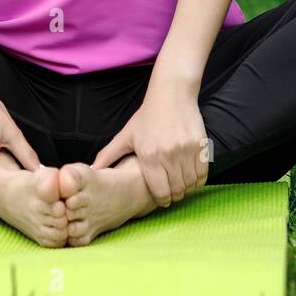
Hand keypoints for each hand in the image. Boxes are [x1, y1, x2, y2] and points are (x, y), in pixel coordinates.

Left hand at [90, 88, 210, 206]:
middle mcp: (168, 155)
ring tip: (182, 185)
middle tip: (173, 194)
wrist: (171, 95)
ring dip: (187, 188)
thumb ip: (108, 155)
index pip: (160, 192)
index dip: (162, 200)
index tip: (162, 199)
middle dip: (175, 196)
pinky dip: (199, 179)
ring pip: (190, 183)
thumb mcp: (126, 135)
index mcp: (148, 156)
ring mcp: (186, 150)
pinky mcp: (200, 145)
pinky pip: (203, 172)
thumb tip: (92, 170)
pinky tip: (192, 176)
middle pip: (176, 190)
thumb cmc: (147, 116)